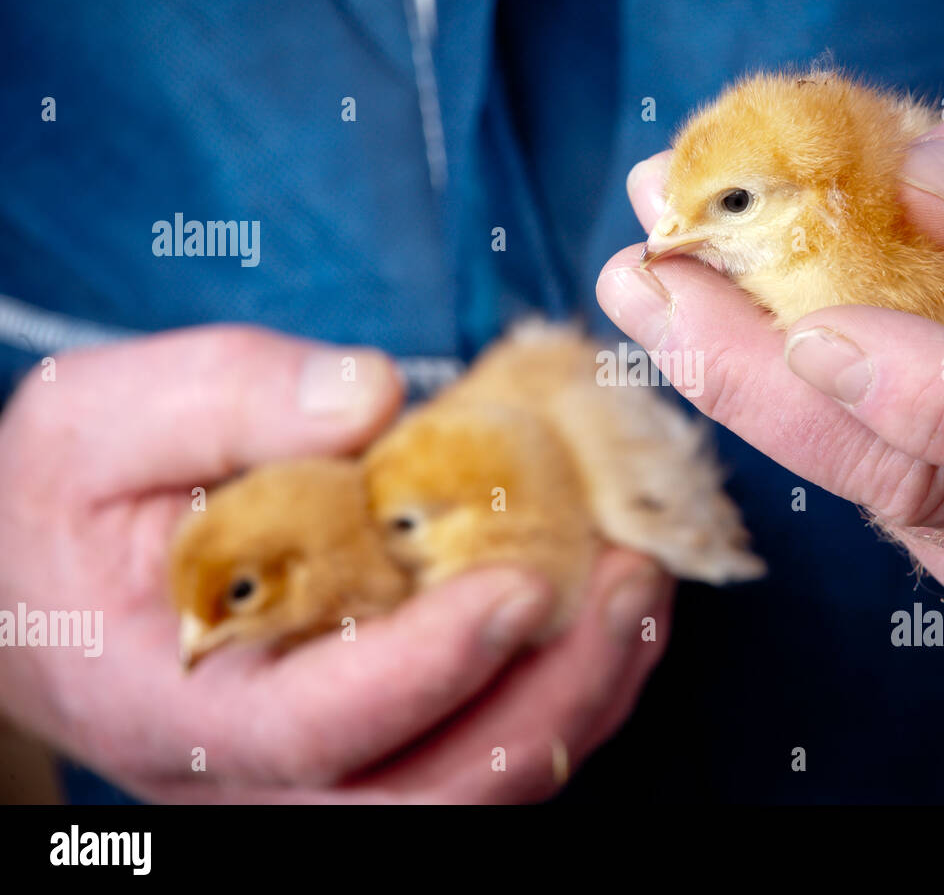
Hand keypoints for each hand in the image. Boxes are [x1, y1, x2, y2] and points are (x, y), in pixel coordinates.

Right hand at [0, 326, 671, 800]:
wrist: (49, 573)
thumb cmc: (71, 497)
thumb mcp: (99, 416)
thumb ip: (223, 399)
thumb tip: (369, 399)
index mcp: (173, 700)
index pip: (314, 726)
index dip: (425, 666)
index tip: (517, 582)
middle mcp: (257, 774)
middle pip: (433, 792)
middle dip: (552, 696)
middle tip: (628, 581)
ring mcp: (324, 777)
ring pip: (480, 790)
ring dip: (580, 698)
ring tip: (638, 588)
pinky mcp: (376, 751)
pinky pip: (489, 754)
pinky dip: (564, 692)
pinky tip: (605, 612)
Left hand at [599, 52, 943, 640]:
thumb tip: (922, 190)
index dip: (927, 392)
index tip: (799, 325)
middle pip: (922, 482)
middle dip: (757, 380)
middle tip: (644, 279)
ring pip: (882, 496)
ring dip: (761, 389)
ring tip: (678, 282)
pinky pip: (890, 505)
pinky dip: (816, 423)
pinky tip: (767, 341)